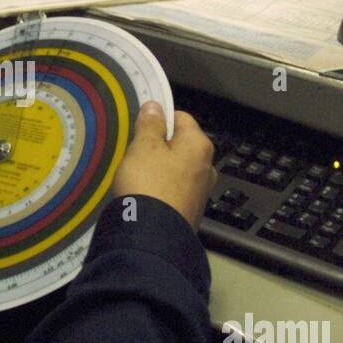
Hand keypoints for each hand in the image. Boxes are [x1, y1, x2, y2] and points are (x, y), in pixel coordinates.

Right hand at [112, 101, 216, 231]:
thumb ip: (150, 124)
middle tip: (135, 155)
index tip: (140, 129)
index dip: (158, 119)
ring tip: (137, 178)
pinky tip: (145, 196)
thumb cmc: (148, 183)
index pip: (181, 117)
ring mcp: (201, 192)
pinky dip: (161, 189)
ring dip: (159, 169)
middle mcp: (207, 167)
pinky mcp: (191, 212)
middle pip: (180, 146)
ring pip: (177, 169)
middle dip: (158, 147)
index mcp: (199, 145)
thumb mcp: (143, 147)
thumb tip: (155, 107)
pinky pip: (174, 191)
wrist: (151, 235)